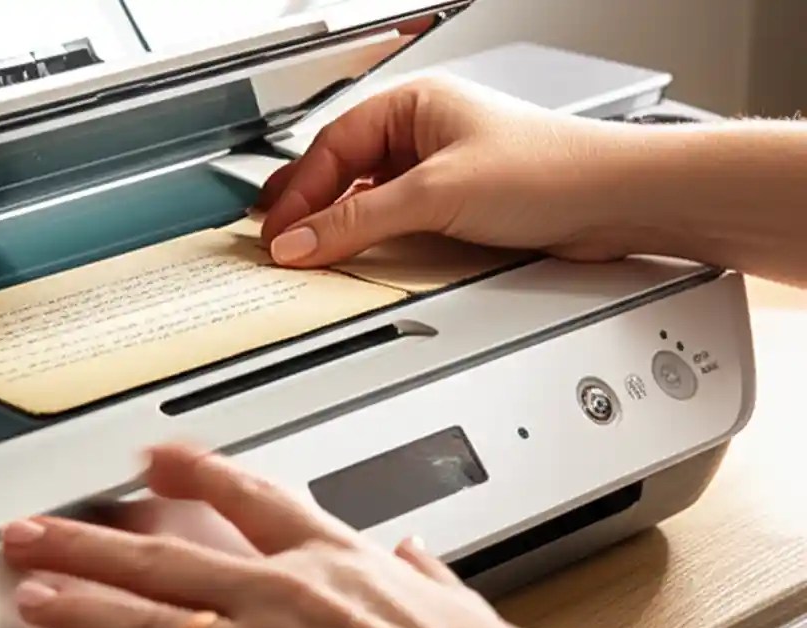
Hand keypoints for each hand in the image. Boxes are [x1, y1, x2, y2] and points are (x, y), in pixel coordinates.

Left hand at [0, 444, 546, 627]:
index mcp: (329, 558)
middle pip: (164, 560)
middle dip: (87, 543)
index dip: (191, 471)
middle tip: (31, 532)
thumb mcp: (447, 599)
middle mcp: (280, 601)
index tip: (150, 457)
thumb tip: (413, 556)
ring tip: (38, 601)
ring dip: (87, 614)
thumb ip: (416, 573)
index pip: (248, 496)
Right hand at [257, 74, 645, 267]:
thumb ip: (359, 220)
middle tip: (274, 239)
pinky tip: (360, 255)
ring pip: (369, 195)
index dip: (298, 192)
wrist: (619, 200)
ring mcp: (442, 170)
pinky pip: (397, 219)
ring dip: (338, 223)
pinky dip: (372, 238)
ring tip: (308, 251)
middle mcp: (425, 132)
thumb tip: (300, 240)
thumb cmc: (550, 169)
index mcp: (413, 105)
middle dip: (307, 205)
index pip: (332, 148)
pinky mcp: (460, 205)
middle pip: (344, 169)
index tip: (275, 234)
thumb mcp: (436, 194)